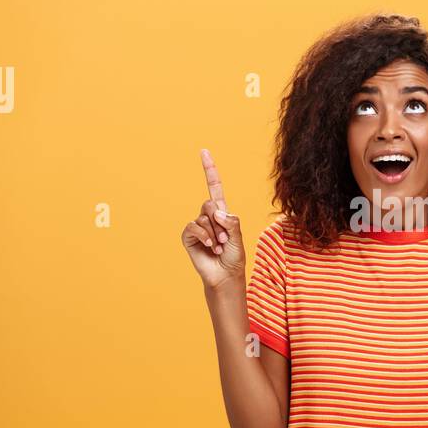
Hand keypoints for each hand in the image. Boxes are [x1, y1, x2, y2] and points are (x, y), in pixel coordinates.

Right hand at [181, 149, 245, 288]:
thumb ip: (231, 223)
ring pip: (203, 218)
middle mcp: (208, 216)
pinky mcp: (189, 237)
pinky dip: (203, 236)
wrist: (225, 275)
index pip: (214, 186)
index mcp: (222, 212)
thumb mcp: (238, 237)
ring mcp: (198, 226)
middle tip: (224, 239)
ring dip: (214, 233)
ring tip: (219, 247)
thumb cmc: (234, 257)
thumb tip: (217, 212)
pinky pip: (193, 227)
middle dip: (219, 222)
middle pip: (209, 204)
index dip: (209, 170)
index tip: (203, 151)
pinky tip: (210, 246)